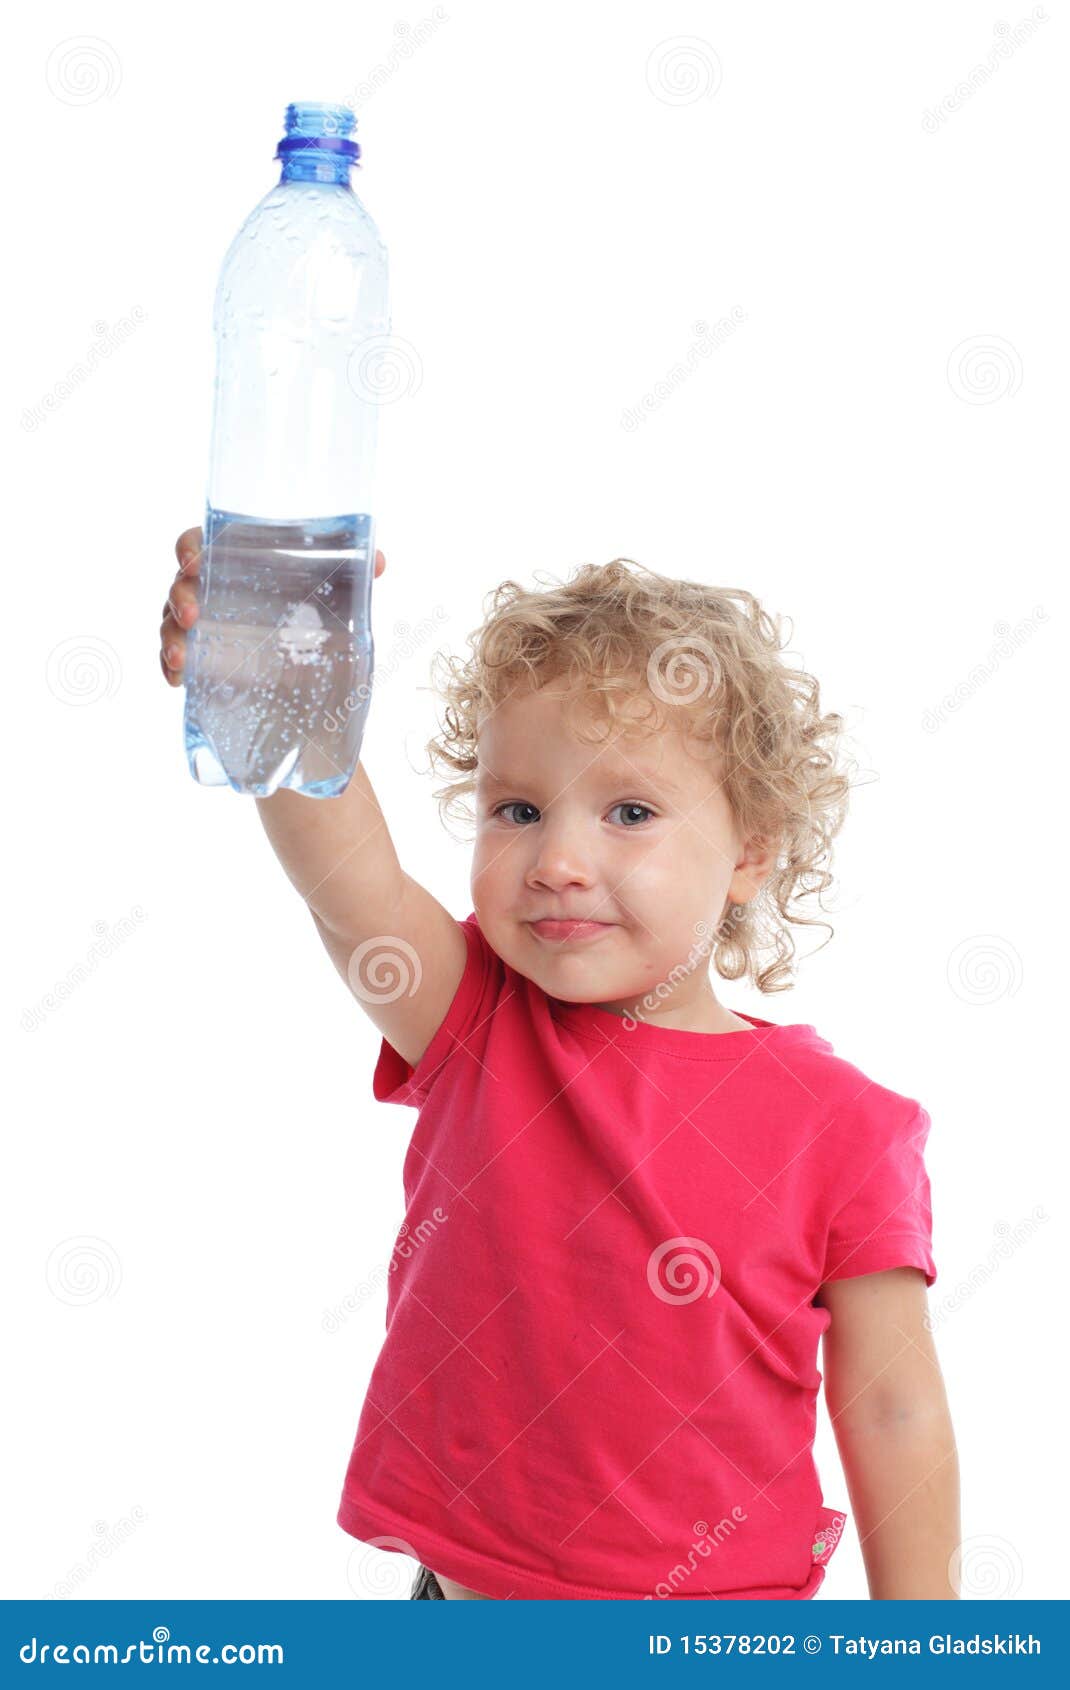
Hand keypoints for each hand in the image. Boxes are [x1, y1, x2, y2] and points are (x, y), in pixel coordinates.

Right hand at [158, 526, 387, 686]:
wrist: (315, 680)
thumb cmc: (315, 620)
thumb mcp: (335, 598)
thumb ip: (351, 576)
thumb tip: (377, 560)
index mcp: (235, 564)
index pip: (198, 543)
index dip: (189, 546)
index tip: (194, 558)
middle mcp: (212, 592)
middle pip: (180, 584)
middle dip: (179, 596)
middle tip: (193, 614)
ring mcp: (202, 628)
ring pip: (170, 623)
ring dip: (170, 638)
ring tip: (182, 658)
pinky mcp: (201, 662)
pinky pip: (175, 661)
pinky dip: (171, 669)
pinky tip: (178, 680)